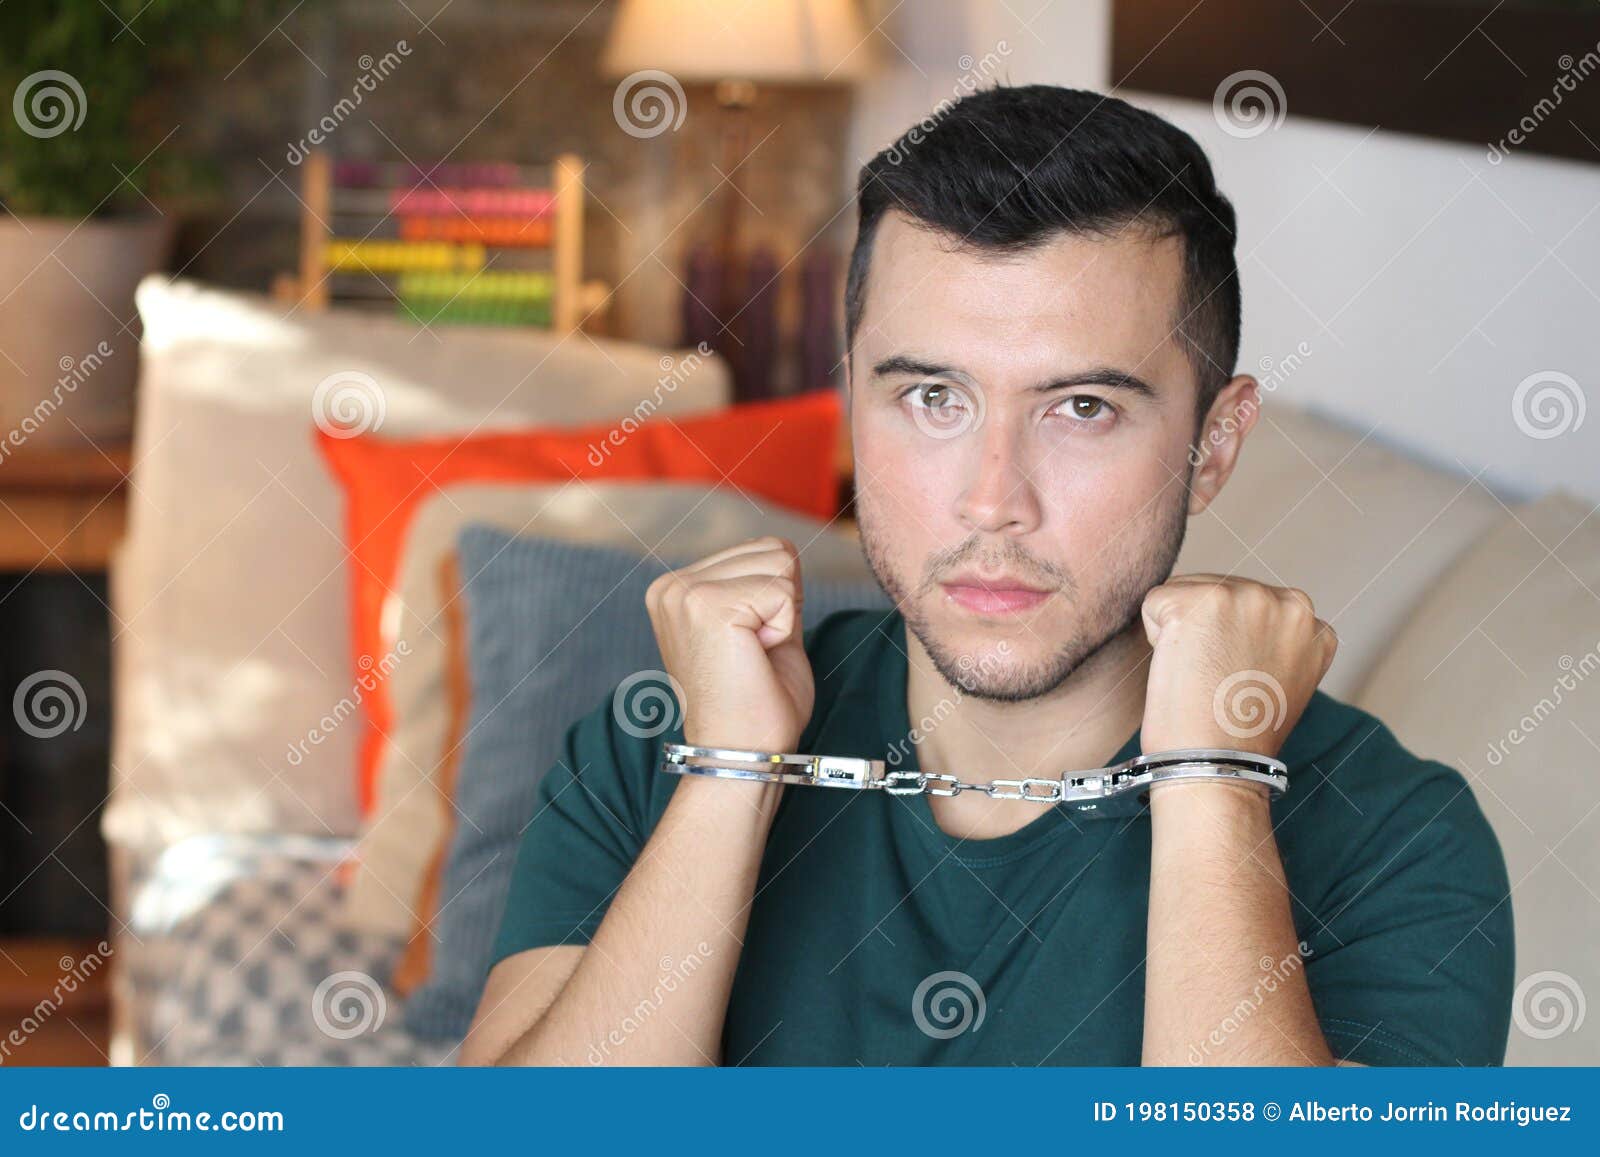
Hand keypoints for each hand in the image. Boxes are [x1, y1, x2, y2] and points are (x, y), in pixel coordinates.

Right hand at [645, 535, 814, 752]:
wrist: (742, 754)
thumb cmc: (757, 702)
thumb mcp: (758, 625)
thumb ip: (764, 585)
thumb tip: (783, 547)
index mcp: (676, 588)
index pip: (761, 550)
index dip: (777, 600)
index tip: (750, 647)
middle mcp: (671, 585)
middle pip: (772, 550)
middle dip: (782, 603)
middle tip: (753, 654)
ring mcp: (685, 592)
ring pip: (780, 564)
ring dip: (782, 616)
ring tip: (752, 655)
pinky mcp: (706, 605)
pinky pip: (783, 590)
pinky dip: (783, 629)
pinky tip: (754, 658)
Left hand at [1139, 574, 1336, 760]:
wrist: (1217, 766)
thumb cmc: (1237, 737)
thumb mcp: (1279, 680)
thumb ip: (1270, 642)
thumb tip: (1234, 623)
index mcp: (1313, 626)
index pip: (1252, 608)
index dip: (1231, 643)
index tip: (1236, 679)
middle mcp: (1288, 602)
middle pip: (1220, 591)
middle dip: (1207, 630)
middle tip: (1215, 681)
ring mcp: (1246, 596)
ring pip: (1187, 592)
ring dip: (1181, 630)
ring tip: (1200, 676)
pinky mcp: (1201, 600)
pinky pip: (1155, 602)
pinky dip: (1154, 635)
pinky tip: (1179, 668)